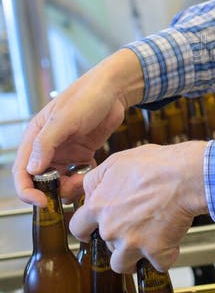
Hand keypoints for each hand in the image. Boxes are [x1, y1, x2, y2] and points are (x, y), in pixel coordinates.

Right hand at [13, 49, 144, 206]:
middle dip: (52, 192)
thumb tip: (32, 170)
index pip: (22, 172)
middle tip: (70, 191)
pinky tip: (92, 173)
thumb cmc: (87, 96)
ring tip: (84, 180)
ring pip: (60, 182)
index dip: (27, 191)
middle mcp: (48, 148)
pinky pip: (78, 176)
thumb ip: (46, 144)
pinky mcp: (82, 155)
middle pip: (40, 181)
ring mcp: (65, 153)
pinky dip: (84, 180)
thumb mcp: (64, 118)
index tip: (41, 202)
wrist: (114, 90)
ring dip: (70, 187)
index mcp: (35, 138)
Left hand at [69, 141, 207, 272]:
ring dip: (135, 257)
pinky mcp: (155, 252)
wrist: (185, 176)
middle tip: (135, 228)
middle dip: (119, 240)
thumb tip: (88, 190)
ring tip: (147, 245)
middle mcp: (111, 229)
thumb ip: (96, 179)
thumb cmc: (156, 165)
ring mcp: (132, 244)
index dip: (86, 231)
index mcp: (99, 207)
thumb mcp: (117, 161)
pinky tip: (170, 243)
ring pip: (124, 265)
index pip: (77, 229)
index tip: (93, 232)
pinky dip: (165, 257)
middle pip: (105, 248)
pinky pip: (158, 265)